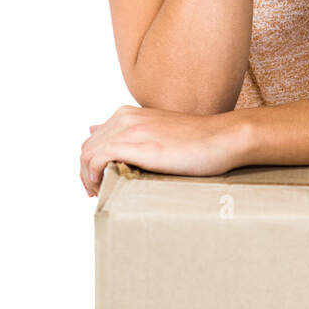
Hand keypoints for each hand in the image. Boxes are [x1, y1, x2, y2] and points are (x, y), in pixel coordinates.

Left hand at [79, 104, 249, 196]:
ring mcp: (130, 130)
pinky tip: (102, 187)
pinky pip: (98, 159)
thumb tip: (99, 130)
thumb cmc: (199, 141)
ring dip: (87, 177)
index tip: (99, 182)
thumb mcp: (160, 132)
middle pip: (87, 147)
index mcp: (128, 114)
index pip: (94, 139)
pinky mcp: (136, 145)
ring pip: (87, 154)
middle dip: (85, 172)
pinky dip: (93, 175)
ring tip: (99, 194)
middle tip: (96, 193)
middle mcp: (125, 118)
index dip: (90, 163)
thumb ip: (134, 133)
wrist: (223, 138)